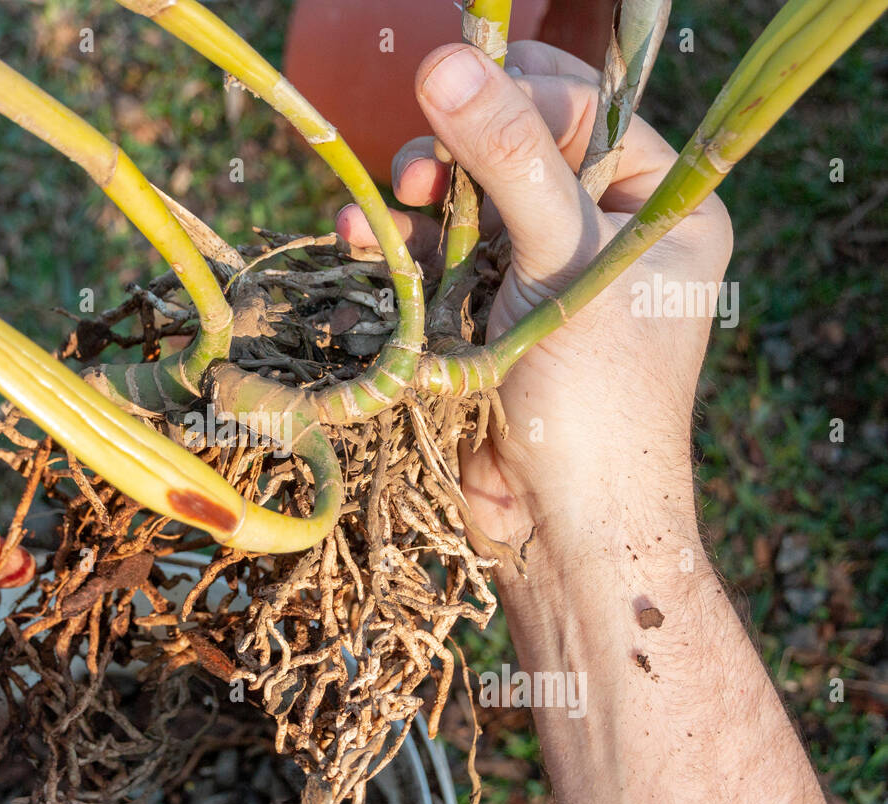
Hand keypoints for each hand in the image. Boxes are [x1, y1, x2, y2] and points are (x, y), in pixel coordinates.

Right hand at [338, 40, 732, 551]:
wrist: (562, 530)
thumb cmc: (596, 400)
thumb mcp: (562, 262)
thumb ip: (510, 159)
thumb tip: (445, 64)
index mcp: (655, 211)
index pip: (584, 115)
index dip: (517, 93)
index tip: (446, 85)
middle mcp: (598, 237)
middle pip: (515, 152)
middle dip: (454, 151)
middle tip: (411, 166)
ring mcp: (534, 281)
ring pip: (463, 207)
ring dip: (414, 202)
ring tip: (378, 205)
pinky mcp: (481, 322)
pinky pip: (433, 264)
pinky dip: (397, 252)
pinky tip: (358, 241)